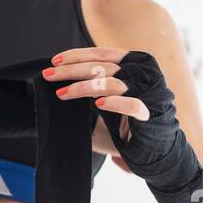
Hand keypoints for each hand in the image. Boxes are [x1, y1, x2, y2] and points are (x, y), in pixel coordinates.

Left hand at [42, 46, 170, 171]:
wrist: (153, 148)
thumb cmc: (125, 120)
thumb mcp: (108, 97)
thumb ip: (93, 82)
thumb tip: (60, 75)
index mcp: (133, 64)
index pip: (102, 54)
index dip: (77, 55)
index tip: (54, 61)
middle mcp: (141, 74)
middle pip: (101, 66)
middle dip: (71, 70)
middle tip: (48, 76)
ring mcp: (147, 92)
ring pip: (111, 82)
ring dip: (83, 87)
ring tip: (62, 94)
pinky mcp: (149, 113)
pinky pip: (132, 104)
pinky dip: (115, 103)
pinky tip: (98, 104)